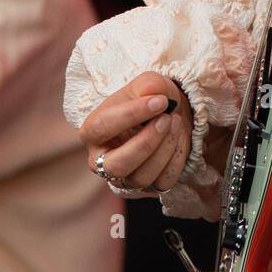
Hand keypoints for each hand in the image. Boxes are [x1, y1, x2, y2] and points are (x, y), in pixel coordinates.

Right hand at [77, 72, 192, 196]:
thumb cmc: (149, 99)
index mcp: (92, 132)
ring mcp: (124, 177)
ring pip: (141, 177)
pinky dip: (175, 160)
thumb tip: (153, 92)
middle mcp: (102, 161)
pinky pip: (162, 183)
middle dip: (146, 142)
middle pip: (118, 165)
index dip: (130, 114)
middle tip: (167, 118)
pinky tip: (178, 139)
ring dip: (164, 149)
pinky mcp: (148, 187)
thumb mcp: (147, 84)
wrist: (167, 114)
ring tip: (176, 123)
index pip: (102, 127)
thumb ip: (148, 84)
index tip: (160, 101)